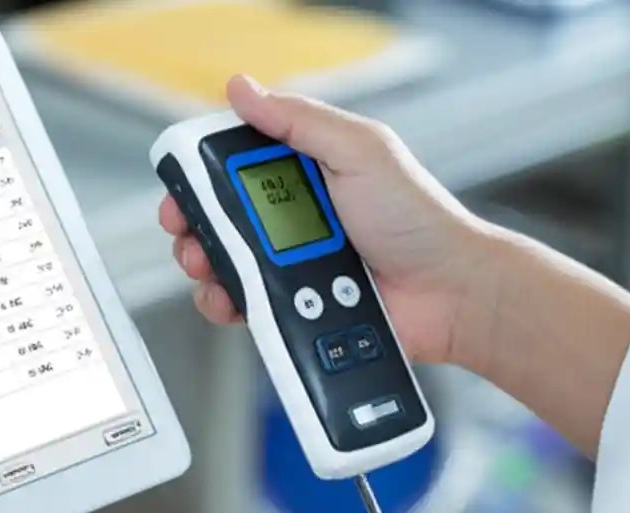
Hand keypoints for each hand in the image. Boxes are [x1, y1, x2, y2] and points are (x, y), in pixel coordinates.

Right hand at [161, 74, 506, 365]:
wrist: (449, 294)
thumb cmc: (420, 219)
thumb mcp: (360, 150)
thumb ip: (299, 120)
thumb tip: (243, 89)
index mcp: (305, 170)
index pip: (234, 165)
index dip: (199, 175)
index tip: (181, 186)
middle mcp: (293, 216)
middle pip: (218, 217)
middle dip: (192, 224)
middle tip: (187, 232)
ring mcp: (291, 263)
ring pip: (223, 263)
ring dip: (204, 265)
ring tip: (209, 268)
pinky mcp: (293, 306)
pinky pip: (244, 304)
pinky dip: (228, 303)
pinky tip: (234, 298)